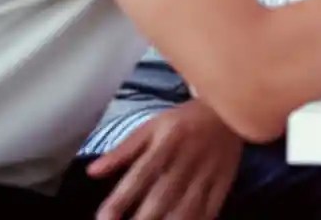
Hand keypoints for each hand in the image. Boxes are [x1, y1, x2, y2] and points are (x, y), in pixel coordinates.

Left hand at [87, 100, 242, 219]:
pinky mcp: (224, 182)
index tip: (103, 219)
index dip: (120, 200)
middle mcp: (187, 160)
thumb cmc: (183, 121)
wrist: (228, 111)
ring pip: (187, 209)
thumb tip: (92, 172)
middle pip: (162, 198)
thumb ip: (123, 150)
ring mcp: (208, 173)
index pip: (140, 175)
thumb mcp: (151, 127)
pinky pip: (210, 210)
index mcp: (166, 142)